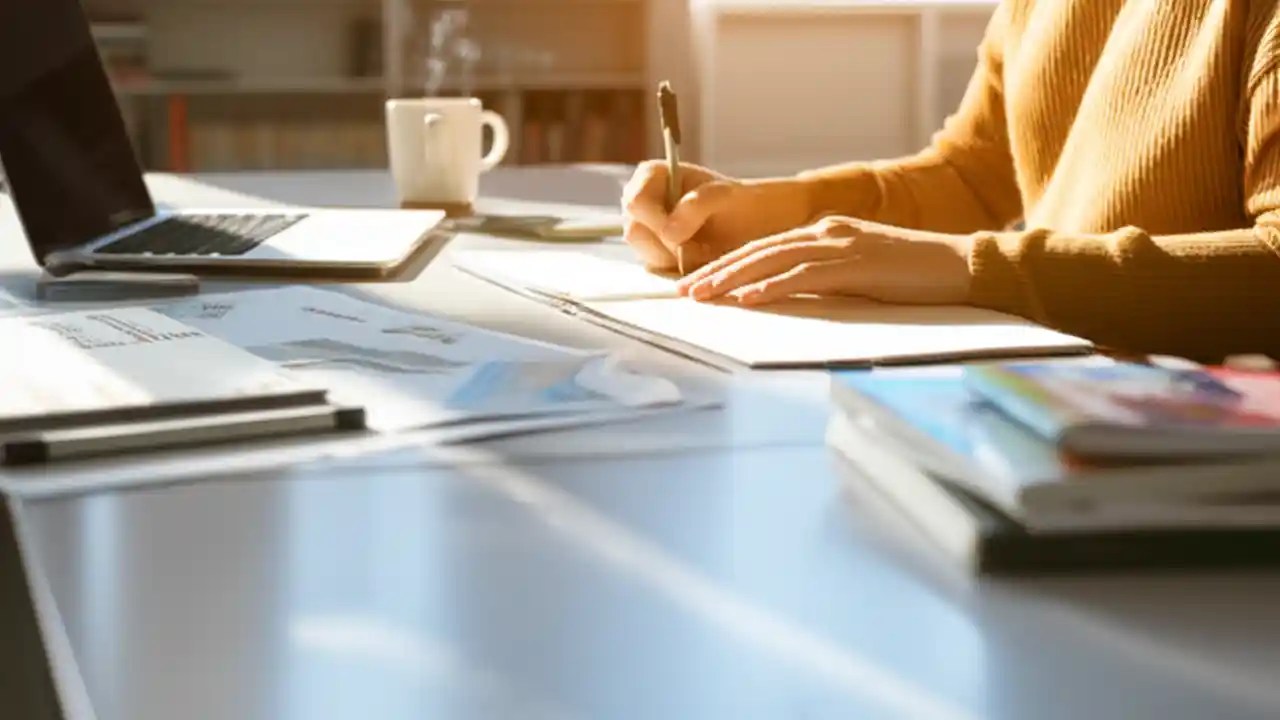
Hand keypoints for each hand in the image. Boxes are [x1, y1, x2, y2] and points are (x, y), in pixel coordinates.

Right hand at [620, 161, 813, 272]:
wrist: (751, 225)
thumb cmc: (738, 203)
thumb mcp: (723, 195)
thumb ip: (696, 205)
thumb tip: (669, 232)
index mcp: (651, 175)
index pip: (636, 202)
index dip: (655, 222)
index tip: (681, 236)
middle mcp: (640, 201)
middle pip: (635, 232)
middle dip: (668, 246)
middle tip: (699, 249)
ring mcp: (644, 228)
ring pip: (645, 253)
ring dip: (676, 260)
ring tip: (705, 251)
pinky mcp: (653, 252)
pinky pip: (657, 269)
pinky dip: (679, 269)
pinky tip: (700, 259)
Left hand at [676, 216, 973, 305]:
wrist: (962, 266)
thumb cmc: (914, 276)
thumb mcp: (860, 273)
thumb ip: (826, 278)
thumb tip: (789, 297)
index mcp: (826, 231)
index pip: (764, 247)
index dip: (727, 265)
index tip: (698, 284)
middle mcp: (826, 231)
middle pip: (758, 250)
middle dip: (717, 272)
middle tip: (683, 292)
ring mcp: (840, 244)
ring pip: (772, 260)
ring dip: (732, 280)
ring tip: (703, 297)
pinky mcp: (856, 264)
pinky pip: (804, 277)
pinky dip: (773, 288)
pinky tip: (747, 299)